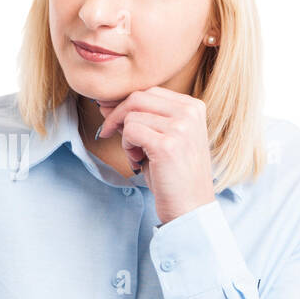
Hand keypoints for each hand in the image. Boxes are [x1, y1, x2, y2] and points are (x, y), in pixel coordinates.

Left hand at [96, 86, 215, 223]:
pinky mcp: (167, 144)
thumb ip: (140, 119)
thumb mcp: (159, 140)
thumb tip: (107, 104)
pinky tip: (138, 161)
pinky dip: (127, 147)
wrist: (190, 207)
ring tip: (137, 156)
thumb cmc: (173, 175)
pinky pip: (130, 131)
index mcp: (193, 107)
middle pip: (138, 97)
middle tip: (107, 131)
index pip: (149, 91)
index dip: (124, 103)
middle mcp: (190, 112)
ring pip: (131, 115)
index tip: (109, 115)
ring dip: (125, 137)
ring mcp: (180, 127)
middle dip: (116, 114)